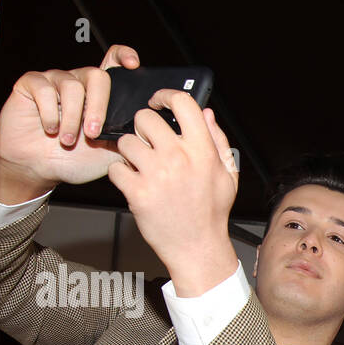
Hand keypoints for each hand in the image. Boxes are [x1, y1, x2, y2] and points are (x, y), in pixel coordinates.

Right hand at [0, 44, 139, 204]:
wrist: (41, 169)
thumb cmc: (76, 160)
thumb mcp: (110, 154)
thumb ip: (129, 140)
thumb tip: (150, 133)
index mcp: (100, 94)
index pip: (113, 62)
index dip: (123, 56)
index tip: (133, 65)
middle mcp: (79, 81)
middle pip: (97, 76)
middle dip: (98, 107)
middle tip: (93, 134)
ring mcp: (55, 80)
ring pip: (72, 86)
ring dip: (72, 119)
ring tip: (68, 141)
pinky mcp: (31, 83)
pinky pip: (44, 89)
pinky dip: (50, 114)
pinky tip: (50, 129)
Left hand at [107, 92, 238, 296]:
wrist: (198, 248)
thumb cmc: (211, 213)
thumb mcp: (227, 175)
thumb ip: (217, 141)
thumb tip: (206, 112)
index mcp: (202, 151)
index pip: (182, 103)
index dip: (166, 96)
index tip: (158, 101)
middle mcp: (179, 158)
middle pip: (144, 118)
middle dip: (142, 128)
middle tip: (147, 143)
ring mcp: (156, 175)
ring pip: (126, 142)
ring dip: (129, 153)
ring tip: (140, 167)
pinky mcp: (138, 193)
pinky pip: (116, 169)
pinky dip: (121, 176)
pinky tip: (134, 184)